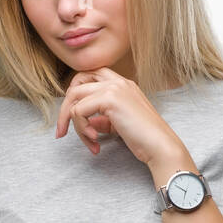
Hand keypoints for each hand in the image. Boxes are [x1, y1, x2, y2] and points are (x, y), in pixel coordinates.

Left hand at [54, 67, 182, 166]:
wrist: (160, 146)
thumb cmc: (144, 139)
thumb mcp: (119, 125)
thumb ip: (102, 119)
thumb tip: (88, 122)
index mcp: (123, 84)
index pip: (89, 76)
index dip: (75, 95)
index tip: (73, 118)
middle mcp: (118, 82)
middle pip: (76, 84)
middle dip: (64, 109)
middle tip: (62, 132)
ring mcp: (114, 88)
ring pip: (74, 98)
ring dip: (74, 124)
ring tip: (89, 141)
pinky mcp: (110, 99)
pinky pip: (78, 111)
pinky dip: (81, 129)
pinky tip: (95, 141)